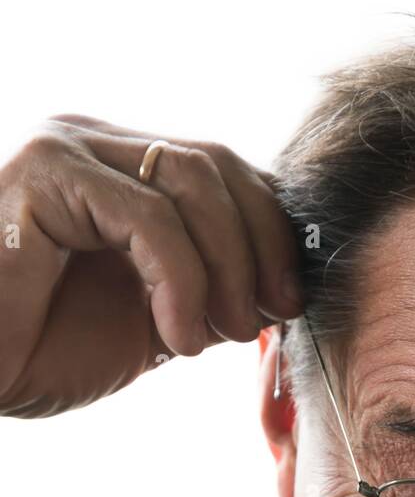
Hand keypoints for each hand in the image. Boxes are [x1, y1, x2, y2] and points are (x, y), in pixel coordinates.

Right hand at [0, 113, 303, 416]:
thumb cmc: (42, 352)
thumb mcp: (151, 319)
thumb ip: (206, 288)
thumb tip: (277, 285)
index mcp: (122, 172)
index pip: (224, 171)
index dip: (272, 230)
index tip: (291, 299)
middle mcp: (94, 145)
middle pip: (217, 163)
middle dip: (262, 245)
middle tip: (268, 316)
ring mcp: (67, 150)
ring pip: (192, 180)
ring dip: (228, 267)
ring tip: (219, 334)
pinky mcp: (43, 174)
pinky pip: (147, 216)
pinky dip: (182, 281)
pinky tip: (178, 337)